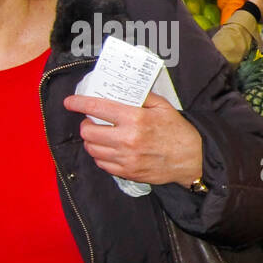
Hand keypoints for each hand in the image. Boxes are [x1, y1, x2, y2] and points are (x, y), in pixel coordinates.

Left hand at [62, 92, 203, 187]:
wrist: (192, 159)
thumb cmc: (178, 132)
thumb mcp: (164, 107)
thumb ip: (142, 97)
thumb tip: (122, 90)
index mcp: (135, 118)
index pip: (97, 108)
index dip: (78, 103)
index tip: (70, 102)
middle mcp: (127, 139)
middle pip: (87, 132)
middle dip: (86, 125)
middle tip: (94, 122)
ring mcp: (125, 158)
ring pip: (92, 149)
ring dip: (92, 141)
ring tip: (101, 137)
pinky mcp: (127, 172)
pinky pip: (101, 164)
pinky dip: (100, 156)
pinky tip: (109, 150)